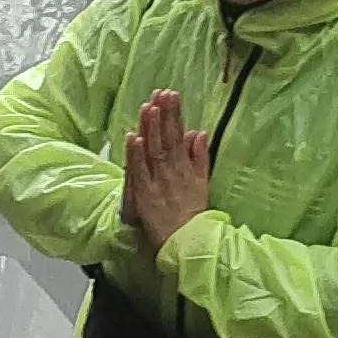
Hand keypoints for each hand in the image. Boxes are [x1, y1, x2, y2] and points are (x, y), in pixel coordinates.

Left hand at [122, 89, 212, 255]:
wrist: (190, 244)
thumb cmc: (194, 216)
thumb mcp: (202, 183)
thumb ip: (200, 157)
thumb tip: (199, 132)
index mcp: (185, 168)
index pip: (179, 136)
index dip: (175, 115)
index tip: (172, 95)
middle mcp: (173, 173)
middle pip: (167, 139)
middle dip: (164, 115)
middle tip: (161, 93)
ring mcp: (159, 184)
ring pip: (154, 152)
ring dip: (151, 129)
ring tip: (149, 107)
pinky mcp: (146, 197)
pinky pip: (141, 174)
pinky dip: (137, 156)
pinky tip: (134, 138)